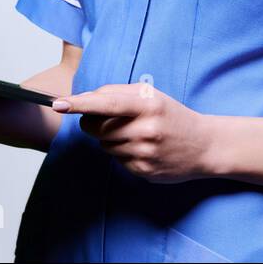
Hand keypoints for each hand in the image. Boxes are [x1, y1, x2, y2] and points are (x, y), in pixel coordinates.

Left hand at [51, 83, 213, 183]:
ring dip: (111, 139)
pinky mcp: (143, 171)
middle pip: (96, 127)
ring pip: (103, 145)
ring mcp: (144, 153)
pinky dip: (123, 153)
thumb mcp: (151, 95)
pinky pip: (116, 160)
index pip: (105, 103)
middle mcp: (145, 130)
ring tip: (135, 134)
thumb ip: (117, 92)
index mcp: (147, 105)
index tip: (58, 104)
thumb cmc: (173, 116)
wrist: (204, 146)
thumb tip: (86, 99)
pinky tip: (142, 149)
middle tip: (110, 119)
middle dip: (94, 122)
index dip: (79, 103)